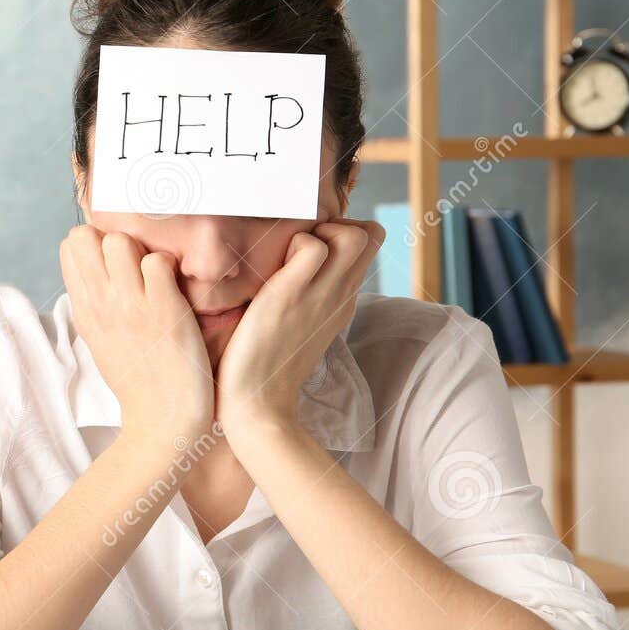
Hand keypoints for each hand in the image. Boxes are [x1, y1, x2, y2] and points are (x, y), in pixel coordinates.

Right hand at [60, 225, 213, 450]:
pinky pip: (158, 261)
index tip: (113, 262)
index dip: (94, 244)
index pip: (70, 248)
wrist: (161, 421)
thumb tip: (93, 272)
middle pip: (86, 235)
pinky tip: (175, 290)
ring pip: (120, 241)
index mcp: (84, 310)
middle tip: (134, 265)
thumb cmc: (137, 380)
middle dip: (112, 238)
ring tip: (155, 277)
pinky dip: (169, 268)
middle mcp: (101, 304)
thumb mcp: (100, 340)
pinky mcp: (164, 309)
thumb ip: (94, 304)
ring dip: (141, 250)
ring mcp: (131, 305)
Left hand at [215, 219, 383, 449]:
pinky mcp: (293, 295)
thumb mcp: (298, 326)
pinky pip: (312, 246)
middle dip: (337, 224)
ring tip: (289, 258)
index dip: (341, 234)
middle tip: (300, 248)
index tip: (308, 250)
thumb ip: (306, 297)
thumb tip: (292, 273)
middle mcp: (340, 295)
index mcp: (341, 301)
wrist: (256, 404)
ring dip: (319, 232)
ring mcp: (320, 295)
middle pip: (371, 233)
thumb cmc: (264, 366)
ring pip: (353, 234)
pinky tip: (272, 272)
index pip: (367, 245)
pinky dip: (292, 245)